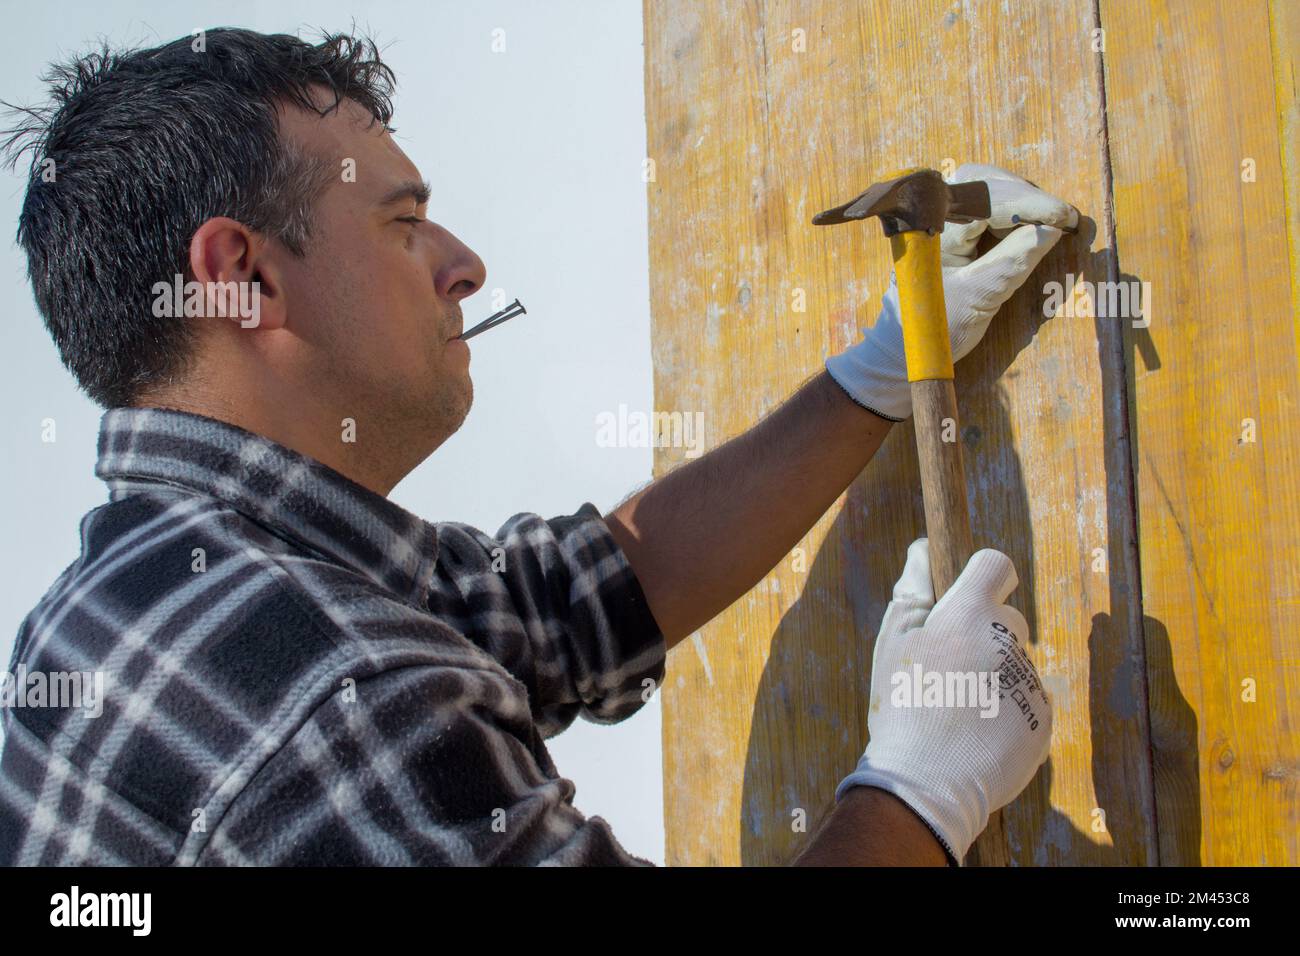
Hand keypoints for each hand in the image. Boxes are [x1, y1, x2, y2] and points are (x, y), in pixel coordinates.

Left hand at [825, 163, 1077, 420]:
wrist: (903, 345)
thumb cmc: (935, 327)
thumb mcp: (980, 298)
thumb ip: (1014, 261)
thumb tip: (1052, 229)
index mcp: (932, 231)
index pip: (987, 202)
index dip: (1030, 205)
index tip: (1065, 217)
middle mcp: (929, 215)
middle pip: (985, 182)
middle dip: (1027, 197)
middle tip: (1063, 217)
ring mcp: (935, 216)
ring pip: (984, 187)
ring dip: (1020, 200)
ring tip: (1050, 220)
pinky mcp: (944, 224)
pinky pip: (980, 202)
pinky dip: (1008, 210)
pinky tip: (1030, 225)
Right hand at [835, 538, 1052, 863]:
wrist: (928, 782)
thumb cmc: (904, 704)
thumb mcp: (894, 639)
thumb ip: (912, 587)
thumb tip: (925, 546)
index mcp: (971, 613)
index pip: (995, 566)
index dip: (978, 577)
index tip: (963, 598)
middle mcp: (1010, 640)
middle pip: (1007, 618)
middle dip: (982, 634)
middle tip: (946, 669)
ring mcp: (1031, 681)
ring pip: (1013, 663)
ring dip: (991, 676)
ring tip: (956, 711)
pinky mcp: (1043, 720)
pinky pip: (1026, 701)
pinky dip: (1005, 712)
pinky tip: (975, 733)